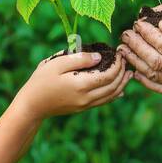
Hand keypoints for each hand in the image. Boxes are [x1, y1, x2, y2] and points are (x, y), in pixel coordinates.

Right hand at [14, 51, 129, 119]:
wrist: (32, 105)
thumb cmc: (41, 80)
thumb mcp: (57, 63)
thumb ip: (79, 59)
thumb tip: (99, 56)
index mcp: (81, 84)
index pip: (108, 75)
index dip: (117, 64)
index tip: (119, 53)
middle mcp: (86, 98)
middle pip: (113, 86)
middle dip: (122, 73)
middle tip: (125, 60)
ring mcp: (85, 105)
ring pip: (111, 96)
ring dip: (122, 84)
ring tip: (129, 74)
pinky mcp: (82, 108)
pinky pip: (103, 102)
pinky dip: (114, 95)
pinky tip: (120, 90)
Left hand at [117, 6, 161, 93]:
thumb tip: (161, 25)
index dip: (147, 34)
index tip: (138, 22)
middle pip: (155, 61)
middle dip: (136, 46)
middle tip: (126, 34)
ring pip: (155, 75)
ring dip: (136, 61)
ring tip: (124, 48)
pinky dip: (145, 80)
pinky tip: (134, 70)